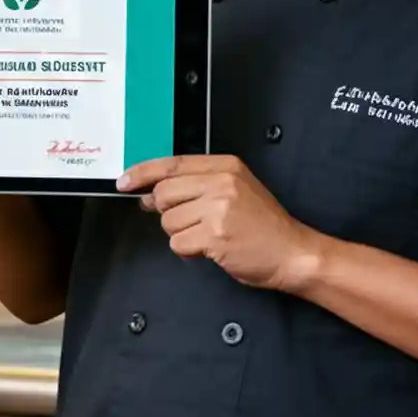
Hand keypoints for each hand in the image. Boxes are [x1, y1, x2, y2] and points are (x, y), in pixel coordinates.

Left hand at [116, 155, 322, 292]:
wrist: (293, 252)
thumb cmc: (264, 226)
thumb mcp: (235, 190)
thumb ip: (196, 186)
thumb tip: (151, 194)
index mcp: (225, 166)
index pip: (172, 164)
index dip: (142, 172)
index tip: (124, 181)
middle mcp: (221, 182)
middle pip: (164, 193)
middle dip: (169, 213)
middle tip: (191, 222)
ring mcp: (218, 208)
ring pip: (169, 221)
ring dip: (182, 235)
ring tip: (208, 236)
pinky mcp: (215, 234)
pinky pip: (178, 243)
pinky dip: (189, 251)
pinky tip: (210, 249)